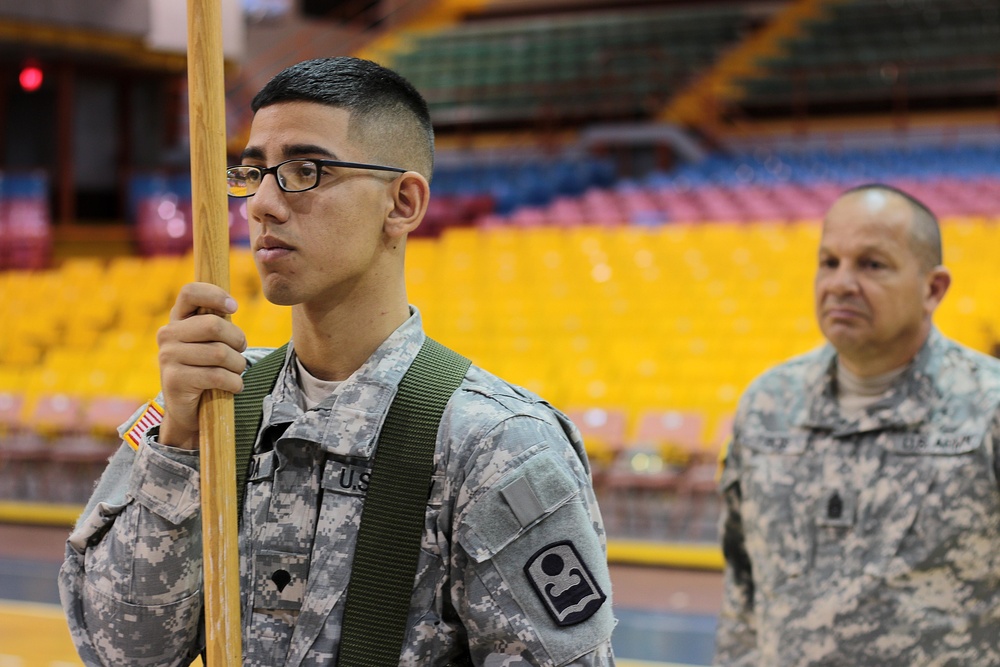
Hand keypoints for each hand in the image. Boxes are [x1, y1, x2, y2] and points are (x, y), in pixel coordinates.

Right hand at [156, 283, 247, 449]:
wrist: (190, 409)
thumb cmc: (207, 368)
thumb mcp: (211, 341)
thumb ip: (217, 322)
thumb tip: (230, 306)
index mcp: (177, 319)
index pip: (190, 292)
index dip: (215, 295)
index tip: (234, 308)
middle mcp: (168, 334)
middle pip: (214, 325)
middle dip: (237, 340)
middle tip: (240, 351)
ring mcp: (168, 357)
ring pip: (220, 353)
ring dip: (238, 365)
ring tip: (235, 372)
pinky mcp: (174, 380)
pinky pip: (217, 376)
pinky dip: (235, 383)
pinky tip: (233, 386)